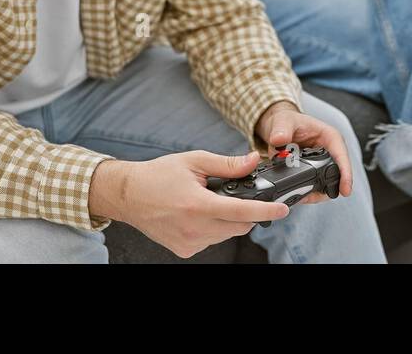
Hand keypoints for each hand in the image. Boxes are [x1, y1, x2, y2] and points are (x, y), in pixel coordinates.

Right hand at [90, 152, 290, 258]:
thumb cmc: (158, 176)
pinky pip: (211, 241)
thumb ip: (227, 164)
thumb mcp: (194, 161)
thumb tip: (252, 161)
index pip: (242, 211)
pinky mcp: (185, 250)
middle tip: (233, 196)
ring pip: (226, 234)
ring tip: (207, 202)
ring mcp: (189, 242)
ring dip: (228, 220)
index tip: (282, 209)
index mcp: (197, 204)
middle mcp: (194, 227)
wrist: (128, 195)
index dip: (266, 210)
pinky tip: (197, 215)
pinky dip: (213, 229)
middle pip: (239, 226)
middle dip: (246, 212)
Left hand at [255, 101, 354, 203]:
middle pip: (335, 176)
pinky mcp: (312, 173)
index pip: (342, 156)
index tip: (345, 190)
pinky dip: (306, 192)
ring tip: (299, 196)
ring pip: (325, 185)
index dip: (346, 174)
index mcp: (330, 138)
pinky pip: (314, 187)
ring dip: (313, 193)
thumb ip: (281, 130)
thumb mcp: (283, 121)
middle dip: (326, 190)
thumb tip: (279, 140)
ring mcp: (321, 165)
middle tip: (310, 197)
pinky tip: (297, 194)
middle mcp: (329, 153)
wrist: (278, 127)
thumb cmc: (287, 120)